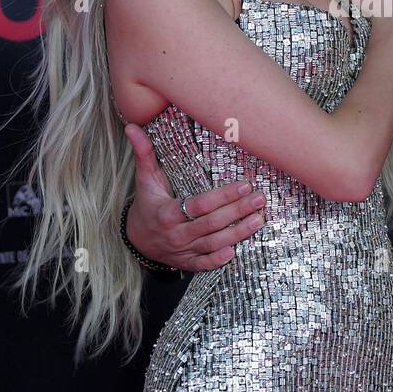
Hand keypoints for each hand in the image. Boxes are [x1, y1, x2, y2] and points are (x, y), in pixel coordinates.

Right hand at [124, 122, 267, 272]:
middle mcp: (176, 233)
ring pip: (213, 243)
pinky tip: (235, 252)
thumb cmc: (147, 204)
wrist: (136, 239)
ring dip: (238, 233)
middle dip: (238, 211)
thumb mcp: (145, 180)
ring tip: (259, 220)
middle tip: (260, 199)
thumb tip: (132, 127)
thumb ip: (144, 154)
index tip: (244, 184)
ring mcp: (182, 250)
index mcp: (167, 212)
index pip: (199, 205)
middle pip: (211, 223)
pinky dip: (218, 260)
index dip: (222, 196)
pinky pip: (204, 264)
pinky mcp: (188, 263)